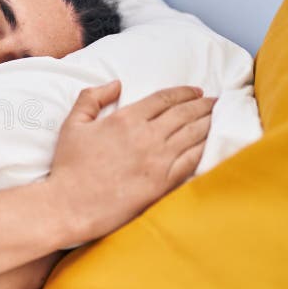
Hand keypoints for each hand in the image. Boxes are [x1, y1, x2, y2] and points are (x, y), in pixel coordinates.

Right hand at [48, 80, 215, 244]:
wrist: (72, 205)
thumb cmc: (69, 166)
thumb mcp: (72, 124)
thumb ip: (91, 97)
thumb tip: (116, 84)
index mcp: (125, 119)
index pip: (163, 99)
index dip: (183, 92)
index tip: (195, 91)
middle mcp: (146, 136)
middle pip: (184, 114)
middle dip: (203, 105)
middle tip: (215, 101)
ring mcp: (158, 160)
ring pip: (193, 135)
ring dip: (208, 123)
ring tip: (218, 118)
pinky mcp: (164, 183)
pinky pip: (192, 161)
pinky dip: (205, 149)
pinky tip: (211, 143)